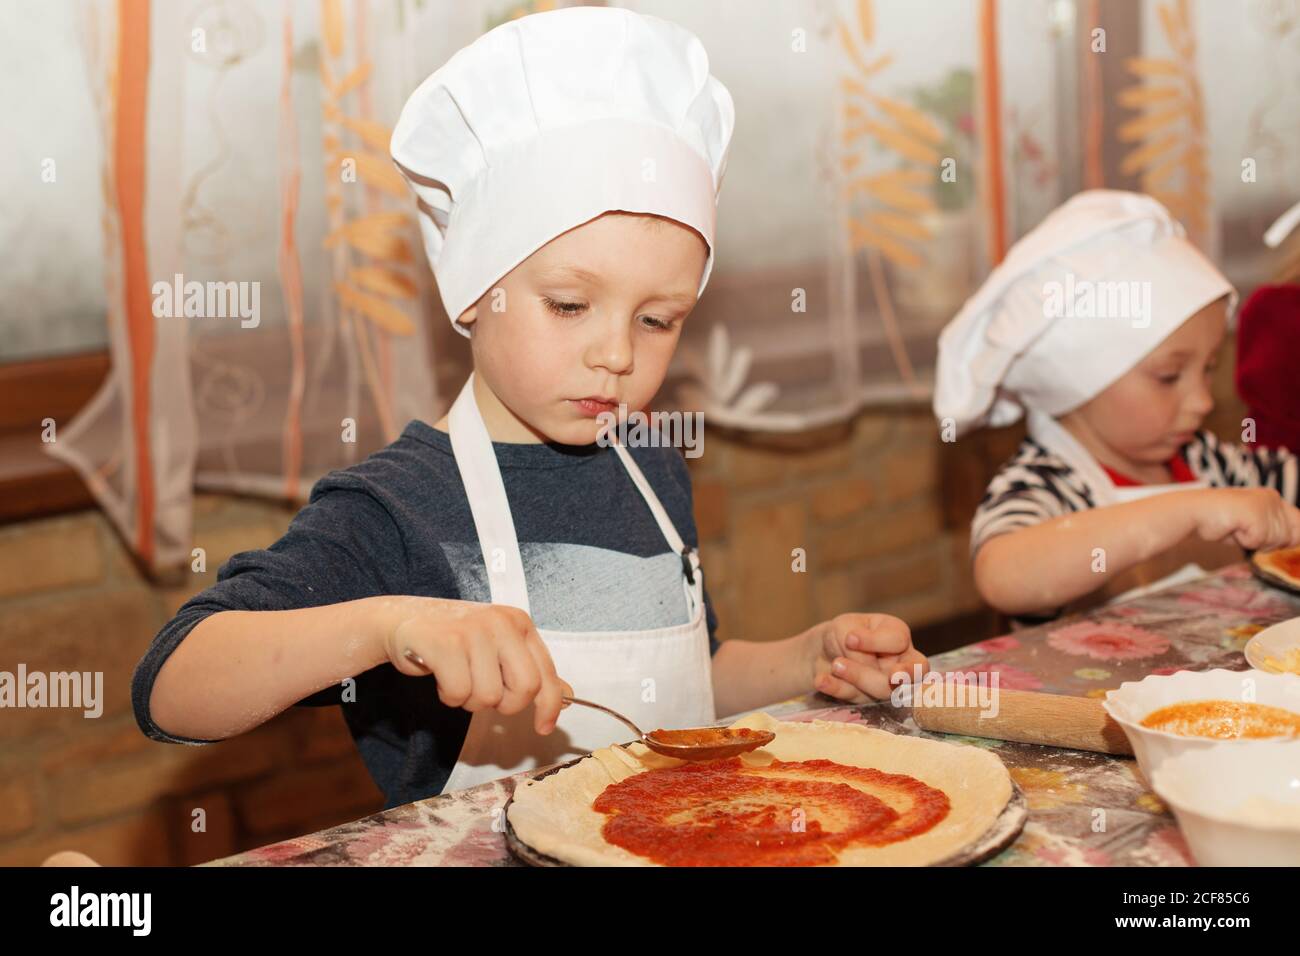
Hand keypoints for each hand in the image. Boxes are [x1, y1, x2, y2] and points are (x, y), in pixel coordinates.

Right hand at [377, 597, 571, 733]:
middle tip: (485, 695)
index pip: (546, 672)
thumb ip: (529, 669)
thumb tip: (568, 697)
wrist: (403, 620)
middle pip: (525, 688)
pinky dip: (448, 696)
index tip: (544, 727)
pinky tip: (440, 677)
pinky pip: (458, 692)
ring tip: (457, 678)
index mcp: (519, 623)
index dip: (550, 706)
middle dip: (505, 705)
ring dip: (469, 700)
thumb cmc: (454, 639)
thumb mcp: (498, 647)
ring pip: (488, 696)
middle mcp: (501, 623)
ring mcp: (473, 630)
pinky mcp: (445, 643)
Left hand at [807, 612, 927, 702]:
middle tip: (840, 664)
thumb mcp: (847, 626)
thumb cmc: (843, 633)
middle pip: (903, 674)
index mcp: (898, 636)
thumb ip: (860, 641)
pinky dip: (837, 689)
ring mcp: (887, 685)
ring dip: (854, 678)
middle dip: (873, 672)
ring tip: (834, 665)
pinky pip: (857, 699)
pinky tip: (822, 681)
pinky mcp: (869, 699)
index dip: (875, 641)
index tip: (850, 638)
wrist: (823, 653)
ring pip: (882, 691)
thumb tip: (864, 657)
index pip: (899, 641)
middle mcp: (901, 662)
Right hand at [1194, 487, 1299, 551]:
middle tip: (1244, 532)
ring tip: (1236, 528)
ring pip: (1274, 540)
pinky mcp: (1254, 512)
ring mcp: (1264, 504)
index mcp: (1274, 498)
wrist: (1193, 512)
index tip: (1276, 543)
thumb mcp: (1253, 526)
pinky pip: (1258, 540)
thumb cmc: (1221, 521)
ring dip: (1253, 542)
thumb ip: (1275, 532)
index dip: (1291, 539)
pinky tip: (1232, 528)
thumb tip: (1296, 541)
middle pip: (1288, 537)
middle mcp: (1272, 498)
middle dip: (1266, 542)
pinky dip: (1244, 541)